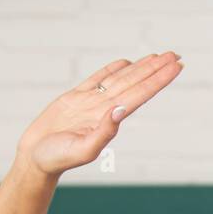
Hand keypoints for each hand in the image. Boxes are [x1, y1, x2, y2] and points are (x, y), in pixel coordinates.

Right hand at [14, 53, 182, 176]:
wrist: (36, 159)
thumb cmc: (58, 159)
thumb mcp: (84, 149)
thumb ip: (104, 132)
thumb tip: (119, 110)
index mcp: (111, 120)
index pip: (140, 95)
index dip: (158, 80)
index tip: (176, 67)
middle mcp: (105, 109)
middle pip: (135, 83)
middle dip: (156, 68)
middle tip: (176, 54)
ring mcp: (91, 102)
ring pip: (121, 78)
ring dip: (140, 67)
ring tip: (159, 56)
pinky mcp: (76, 98)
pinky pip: (98, 79)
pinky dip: (112, 69)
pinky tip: (127, 63)